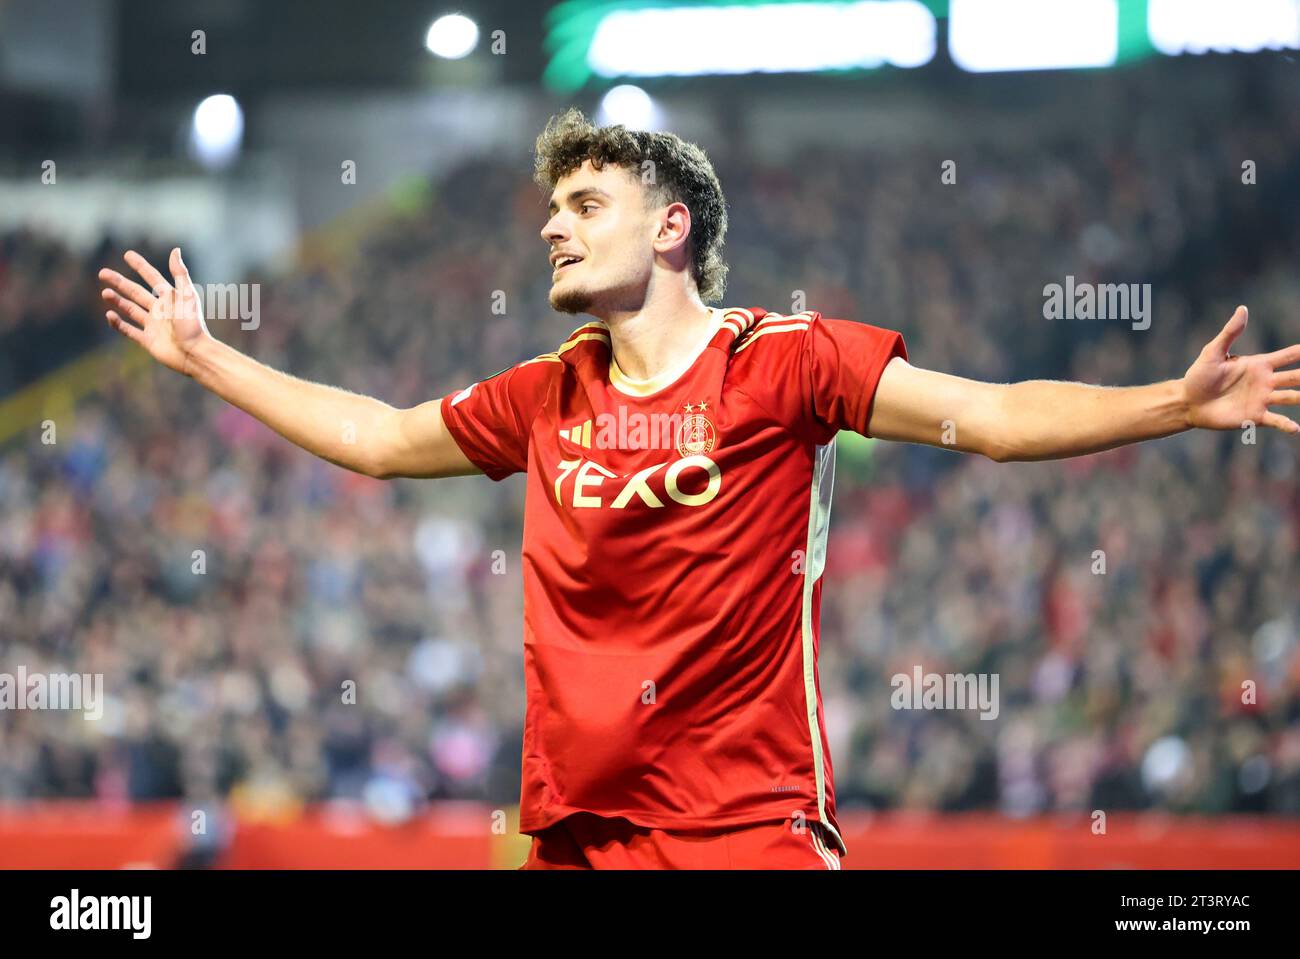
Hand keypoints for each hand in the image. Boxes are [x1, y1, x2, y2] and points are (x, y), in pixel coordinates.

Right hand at [98, 248, 211, 375]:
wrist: (194, 353)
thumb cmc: (193, 324)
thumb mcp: (187, 295)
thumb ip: (180, 273)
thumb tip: (175, 249)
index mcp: (170, 298)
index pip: (152, 277)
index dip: (140, 266)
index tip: (127, 254)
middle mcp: (160, 310)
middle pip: (135, 292)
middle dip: (119, 282)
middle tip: (102, 272)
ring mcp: (153, 325)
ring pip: (130, 310)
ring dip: (117, 301)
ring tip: (104, 292)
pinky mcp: (148, 340)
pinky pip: (129, 330)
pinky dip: (118, 323)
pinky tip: (109, 315)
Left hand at [1182, 305, 1299, 433]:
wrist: (1188, 401)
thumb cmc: (1199, 375)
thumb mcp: (1213, 352)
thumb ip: (1230, 333)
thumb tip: (1243, 308)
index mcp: (1258, 364)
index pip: (1288, 356)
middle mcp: (1265, 382)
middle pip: (1296, 377)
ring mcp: (1261, 399)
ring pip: (1291, 397)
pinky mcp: (1253, 416)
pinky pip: (1275, 420)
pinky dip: (1286, 424)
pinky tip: (1295, 428)